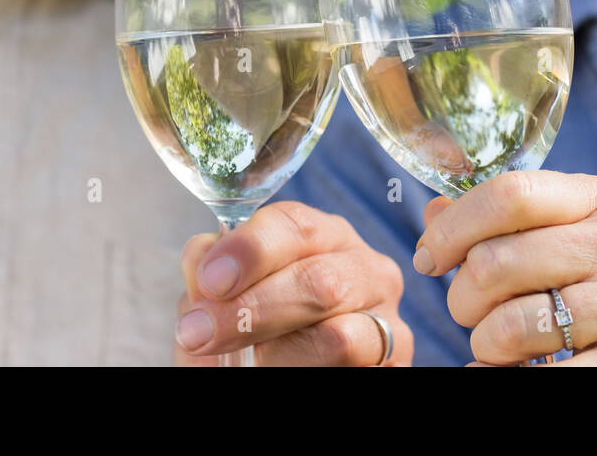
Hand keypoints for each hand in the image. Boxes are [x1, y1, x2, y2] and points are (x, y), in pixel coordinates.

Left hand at [174, 200, 413, 365]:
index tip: (210, 278)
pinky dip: (303, 372)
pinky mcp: (396, 362)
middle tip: (201, 333)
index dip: (251, 249)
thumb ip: (210, 274)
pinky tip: (278, 372)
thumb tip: (200, 255)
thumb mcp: (223, 298)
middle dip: (252, 309)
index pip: (295, 224)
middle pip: (318, 279)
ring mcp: (387, 319)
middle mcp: (366, 268)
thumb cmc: (254, 330)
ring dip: (277, 354)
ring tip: (244, 364)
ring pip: (337, 336)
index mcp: (324, 236)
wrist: (282, 367)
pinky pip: (350, 368)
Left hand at [414, 171, 596, 365]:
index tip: (427, 259)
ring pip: (509, 328)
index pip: (507, 194)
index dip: (452, 228)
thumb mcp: (593, 237)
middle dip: (461, 300)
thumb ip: (519, 223)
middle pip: (495, 264)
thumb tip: (433, 217)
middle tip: (468, 314)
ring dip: (483, 347)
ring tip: (496, 348)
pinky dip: (503, 381)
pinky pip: (543, 379)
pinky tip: (506, 376)